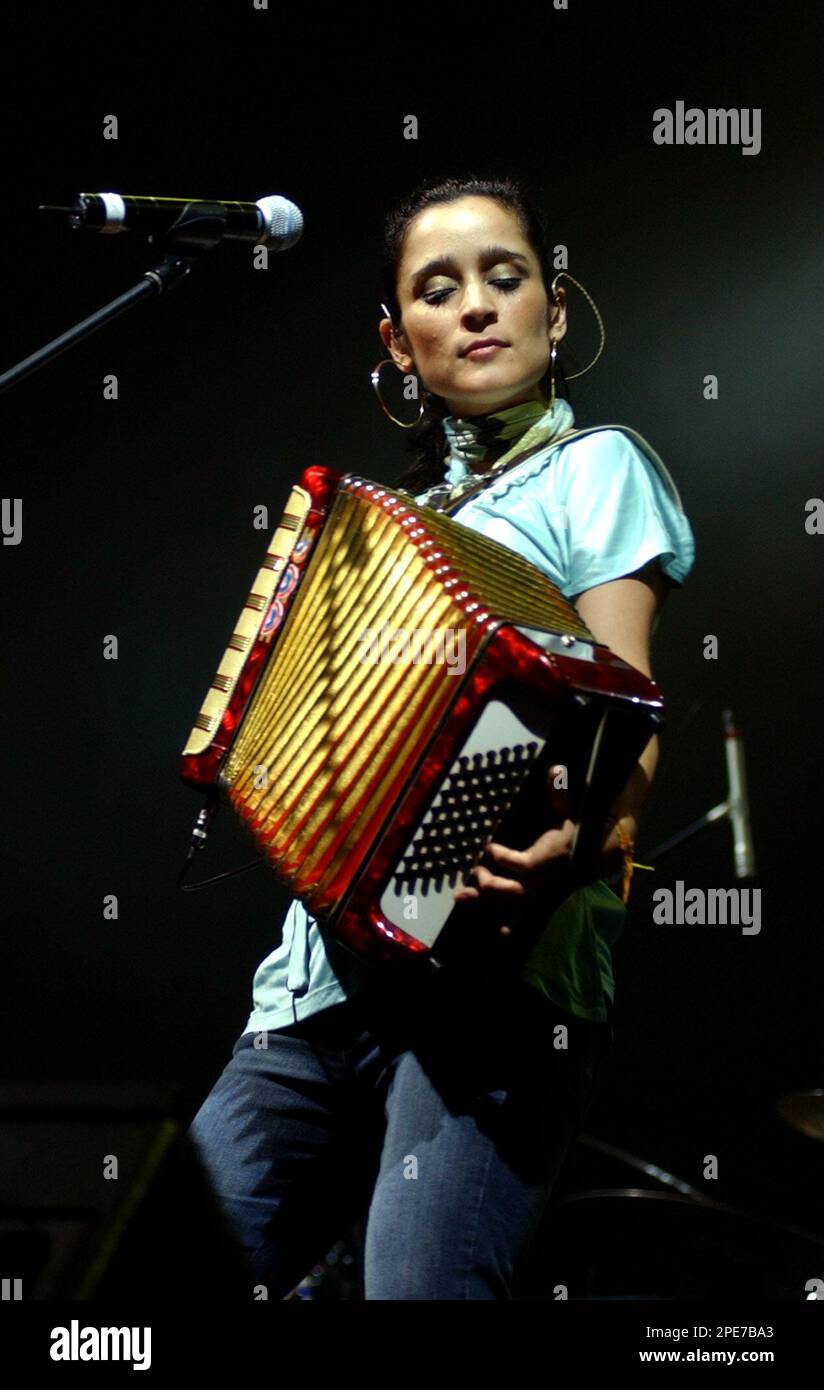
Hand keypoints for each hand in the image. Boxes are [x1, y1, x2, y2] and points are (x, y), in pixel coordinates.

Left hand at [452, 764, 576, 936]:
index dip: (505, 858)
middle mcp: (549, 877)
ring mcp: (543, 890)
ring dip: (486, 901)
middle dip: (492, 885)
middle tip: (474, 872)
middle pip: (517, 892)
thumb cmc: (579, 827)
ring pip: (513, 903)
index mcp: (554, 855)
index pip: (526, 864)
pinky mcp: (538, 896)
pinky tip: (487, 927)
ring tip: (461, 894)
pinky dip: (503, 920)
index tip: (489, 847)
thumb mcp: (573, 809)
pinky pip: (517, 911)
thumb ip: (562, 793)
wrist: (602, 854)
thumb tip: (555, 769)